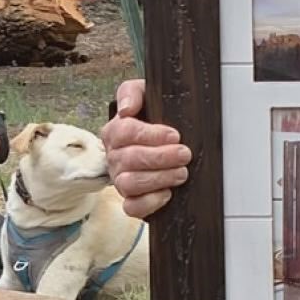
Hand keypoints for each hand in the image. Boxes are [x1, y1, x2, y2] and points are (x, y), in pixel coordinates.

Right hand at [103, 78, 190, 218]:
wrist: (162, 138)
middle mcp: (115, 156)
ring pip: (130, 184)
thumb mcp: (145, 94)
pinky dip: (150, 202)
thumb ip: (132, 92)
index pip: (125, 133)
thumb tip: (126, 108)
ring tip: (181, 172)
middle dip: (161, 158)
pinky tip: (168, 192)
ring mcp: (121, 179)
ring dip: (159, 178)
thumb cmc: (153, 115)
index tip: (174, 135)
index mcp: (116, 131)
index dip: (151, 135)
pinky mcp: (131, 199)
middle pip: (129, 160)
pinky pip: (132, 207)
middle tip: (184, 154)